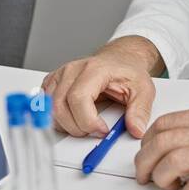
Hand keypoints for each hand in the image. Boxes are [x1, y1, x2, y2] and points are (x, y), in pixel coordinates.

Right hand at [41, 36, 163, 138]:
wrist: (120, 59)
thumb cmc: (128, 71)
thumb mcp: (144, 89)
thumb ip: (140, 110)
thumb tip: (135, 129)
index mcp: (95, 69)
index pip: (78, 98)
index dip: (87, 121)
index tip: (102, 130)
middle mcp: (73, 70)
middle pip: (60, 106)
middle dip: (77, 127)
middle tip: (95, 130)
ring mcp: (61, 75)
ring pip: (49, 108)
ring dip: (65, 124)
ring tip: (86, 123)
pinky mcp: (53, 81)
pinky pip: (44, 104)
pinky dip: (56, 117)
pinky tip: (73, 117)